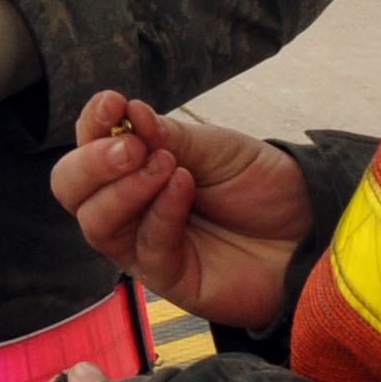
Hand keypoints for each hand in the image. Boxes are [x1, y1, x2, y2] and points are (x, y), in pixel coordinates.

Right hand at [50, 93, 313, 333]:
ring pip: (95, 222)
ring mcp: (142, 242)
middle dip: (91, 163)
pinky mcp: (165, 277)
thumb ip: (170, 137)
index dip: (91, 123)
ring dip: (123, 189)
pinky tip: (184, 187)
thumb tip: (127, 113)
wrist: (310, 230)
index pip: (88, 144)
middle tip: (130, 148)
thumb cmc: (262, 187)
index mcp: (134, 166)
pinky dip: (161, 211)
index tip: (113, 104)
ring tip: (166, 166)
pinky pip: (144, 248)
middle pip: (70, 187)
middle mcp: (128, 205)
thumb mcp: (217, 149)